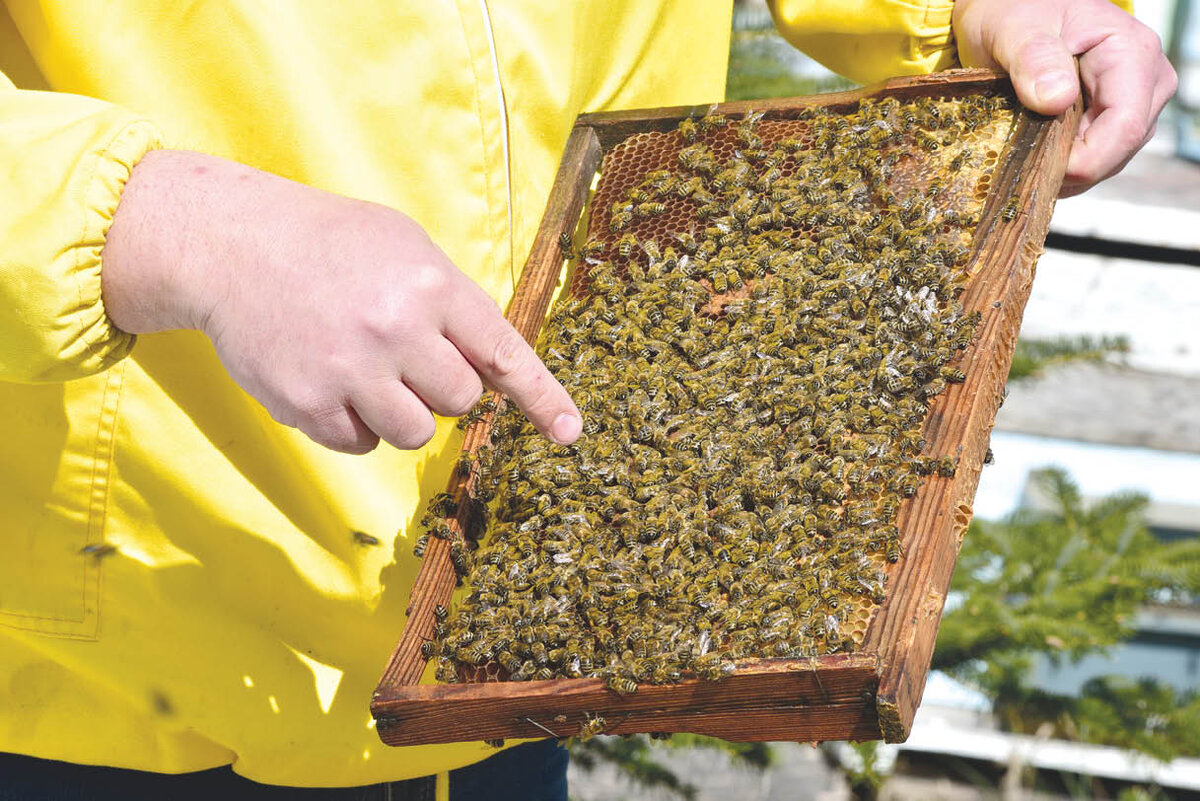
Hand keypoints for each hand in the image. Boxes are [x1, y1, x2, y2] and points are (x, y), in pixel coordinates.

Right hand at [102, 150, 581, 452]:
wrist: (231, 246)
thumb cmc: (330, 243)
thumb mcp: (405, 247)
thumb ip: (453, 303)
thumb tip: (493, 368)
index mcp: (430, 285)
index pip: (503, 352)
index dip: (542, 397)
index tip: (571, 431)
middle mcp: (397, 330)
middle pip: (461, 400)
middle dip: (441, 385)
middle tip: (401, 352)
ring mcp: (351, 371)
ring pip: (417, 432)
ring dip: (402, 412)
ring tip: (366, 369)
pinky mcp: (308, 404)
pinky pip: (362, 445)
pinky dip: (355, 425)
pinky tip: (330, 381)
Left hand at [953, 0, 1175, 195]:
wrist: (1019, 8)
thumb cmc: (1018, 11)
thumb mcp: (1014, 29)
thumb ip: (1034, 60)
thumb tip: (1056, 99)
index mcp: (1131, 52)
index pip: (1124, 125)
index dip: (1085, 160)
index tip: (1039, 167)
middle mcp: (1146, 81)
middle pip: (1119, 150)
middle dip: (1072, 169)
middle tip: (1022, 162)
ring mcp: (1136, 102)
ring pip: (1110, 160)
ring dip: (1067, 169)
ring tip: (1026, 155)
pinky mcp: (1117, 118)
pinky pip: (1098, 157)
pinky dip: (1067, 165)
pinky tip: (1038, 155)